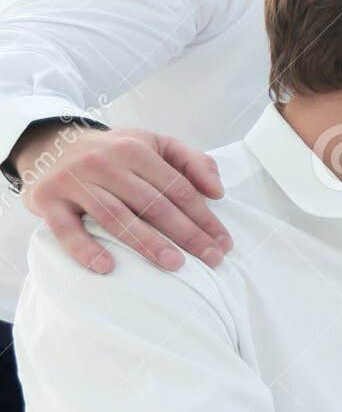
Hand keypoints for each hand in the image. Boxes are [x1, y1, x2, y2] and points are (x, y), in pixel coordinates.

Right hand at [12, 123, 229, 272]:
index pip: (177, 188)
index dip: (204, 217)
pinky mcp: (48, 200)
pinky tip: (106, 267)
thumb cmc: (116, 153)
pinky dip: (85, 248)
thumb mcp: (155, 145)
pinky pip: (66, 228)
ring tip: (174, 264)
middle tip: (211, 260)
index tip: (223, 243)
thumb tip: (217, 191)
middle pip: (152, 204)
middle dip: (187, 234)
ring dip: (147, 243)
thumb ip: (192, 161)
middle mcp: (103, 162)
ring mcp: (74, 181)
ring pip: (116, 216)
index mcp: (135, 149)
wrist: (52, 145)